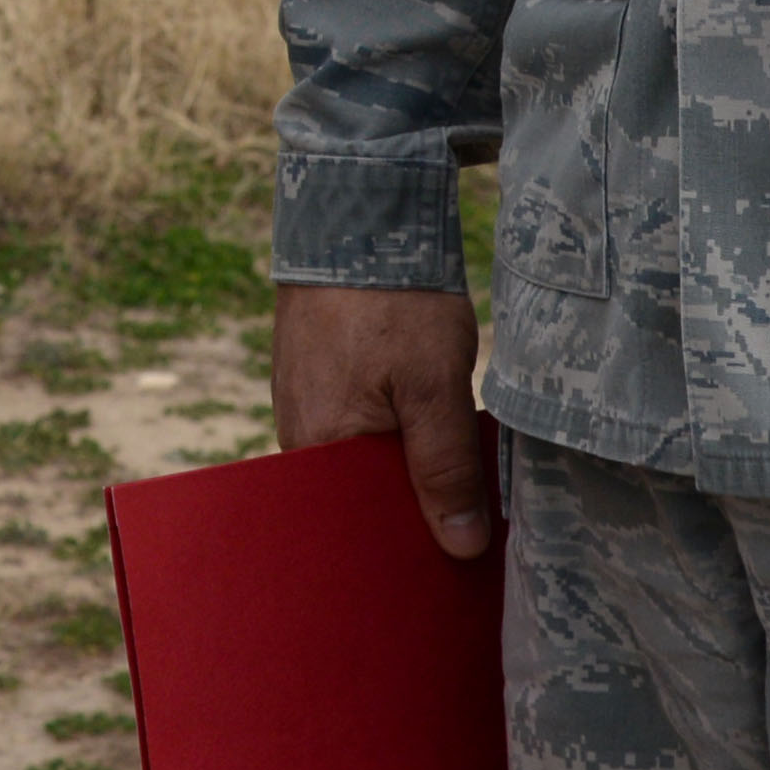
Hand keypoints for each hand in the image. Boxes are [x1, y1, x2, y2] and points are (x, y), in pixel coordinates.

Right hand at [267, 282, 493, 560]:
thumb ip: (446, 468)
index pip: (361, 529)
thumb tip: (461, 547)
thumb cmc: (394, 299)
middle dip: (411, 509)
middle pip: (361, 498)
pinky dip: (392, 433)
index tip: (460, 556)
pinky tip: (428, 424)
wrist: (358, 213)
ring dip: (405, 467)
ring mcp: (304, 403)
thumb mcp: (435, 385)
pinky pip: (355, 429)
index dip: (412, 544)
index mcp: (319, 449)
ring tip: (456, 467)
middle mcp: (299, 435)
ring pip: (362, 461)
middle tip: (470, 515)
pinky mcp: (316, 377)